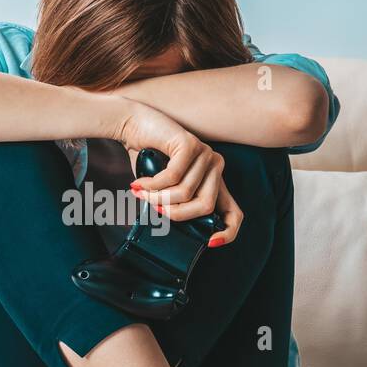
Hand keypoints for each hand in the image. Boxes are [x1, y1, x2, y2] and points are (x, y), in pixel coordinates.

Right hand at [115, 101, 242, 246]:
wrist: (132, 124)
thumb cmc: (147, 158)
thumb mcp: (167, 188)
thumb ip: (177, 204)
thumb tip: (175, 226)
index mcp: (214, 180)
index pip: (234, 212)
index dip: (227, 232)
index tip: (210, 242)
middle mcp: (216, 165)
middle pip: (205, 206)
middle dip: (176, 214)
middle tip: (155, 209)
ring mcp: (206, 153)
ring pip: (187, 194)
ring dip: (158, 198)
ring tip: (142, 193)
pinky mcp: (191, 144)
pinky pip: (173, 178)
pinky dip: (153, 185)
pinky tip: (141, 182)